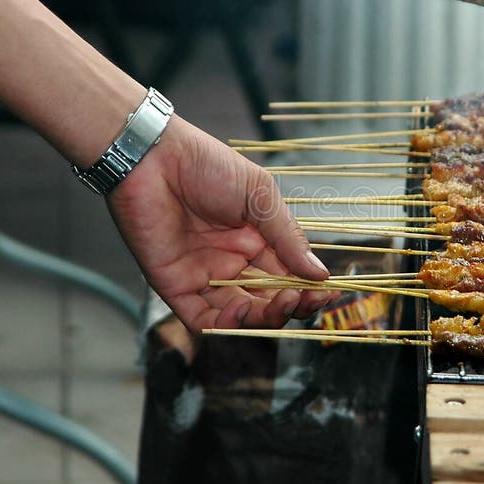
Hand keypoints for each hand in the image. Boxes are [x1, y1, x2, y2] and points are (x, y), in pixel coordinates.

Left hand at [106, 116, 332, 331]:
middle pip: (269, 300)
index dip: (309, 287)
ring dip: (265, 318)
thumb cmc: (208, 165)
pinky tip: (241, 313)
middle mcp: (234, 262)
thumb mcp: (260, 196)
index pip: (289, 275)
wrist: (153, 157)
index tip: (330, 291)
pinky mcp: (175, 286)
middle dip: (292, 305)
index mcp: (257, 240)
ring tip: (283, 303)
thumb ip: (288, 237)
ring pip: (242, 314)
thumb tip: (320, 274)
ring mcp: (206, 276)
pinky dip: (224, 325)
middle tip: (306, 299)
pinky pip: (202, 319)